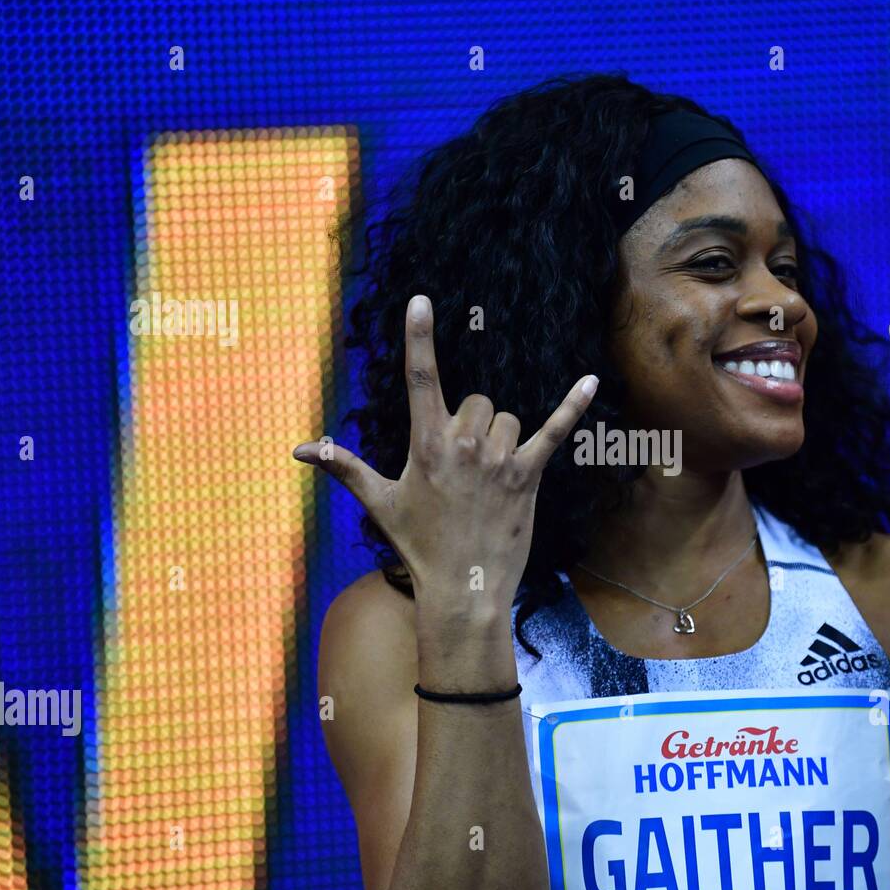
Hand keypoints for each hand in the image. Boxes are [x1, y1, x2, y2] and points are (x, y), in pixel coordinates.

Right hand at [293, 293, 597, 608]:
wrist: (463, 588)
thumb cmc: (418, 545)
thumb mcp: (379, 502)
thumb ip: (343, 467)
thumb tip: (298, 450)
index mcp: (426, 445)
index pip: (421, 379)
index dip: (419, 337)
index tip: (420, 302)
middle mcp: (464, 445)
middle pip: (477, 402)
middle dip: (472, 424)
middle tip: (462, 469)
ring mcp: (499, 460)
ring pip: (508, 419)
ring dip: (501, 438)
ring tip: (487, 478)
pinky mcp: (528, 476)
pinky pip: (554, 431)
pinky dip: (573, 406)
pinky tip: (591, 382)